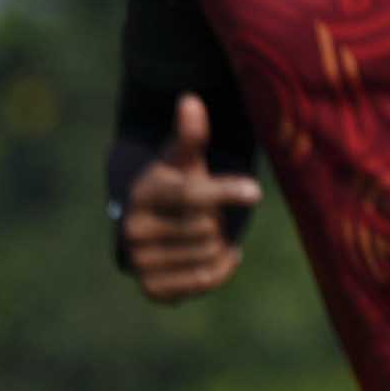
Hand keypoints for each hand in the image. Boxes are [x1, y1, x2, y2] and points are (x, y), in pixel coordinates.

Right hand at [115, 94, 261, 302]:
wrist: (149, 226)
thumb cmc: (173, 185)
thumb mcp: (181, 159)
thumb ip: (190, 135)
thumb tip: (191, 101)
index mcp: (142, 193)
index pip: (190, 194)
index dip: (224, 192)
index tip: (255, 192)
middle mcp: (134, 230)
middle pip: (206, 227)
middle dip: (217, 219)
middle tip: (207, 214)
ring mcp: (141, 263)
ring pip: (209, 254)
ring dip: (220, 243)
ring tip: (208, 233)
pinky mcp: (153, 290)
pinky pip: (204, 281)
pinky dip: (221, 268)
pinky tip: (221, 254)